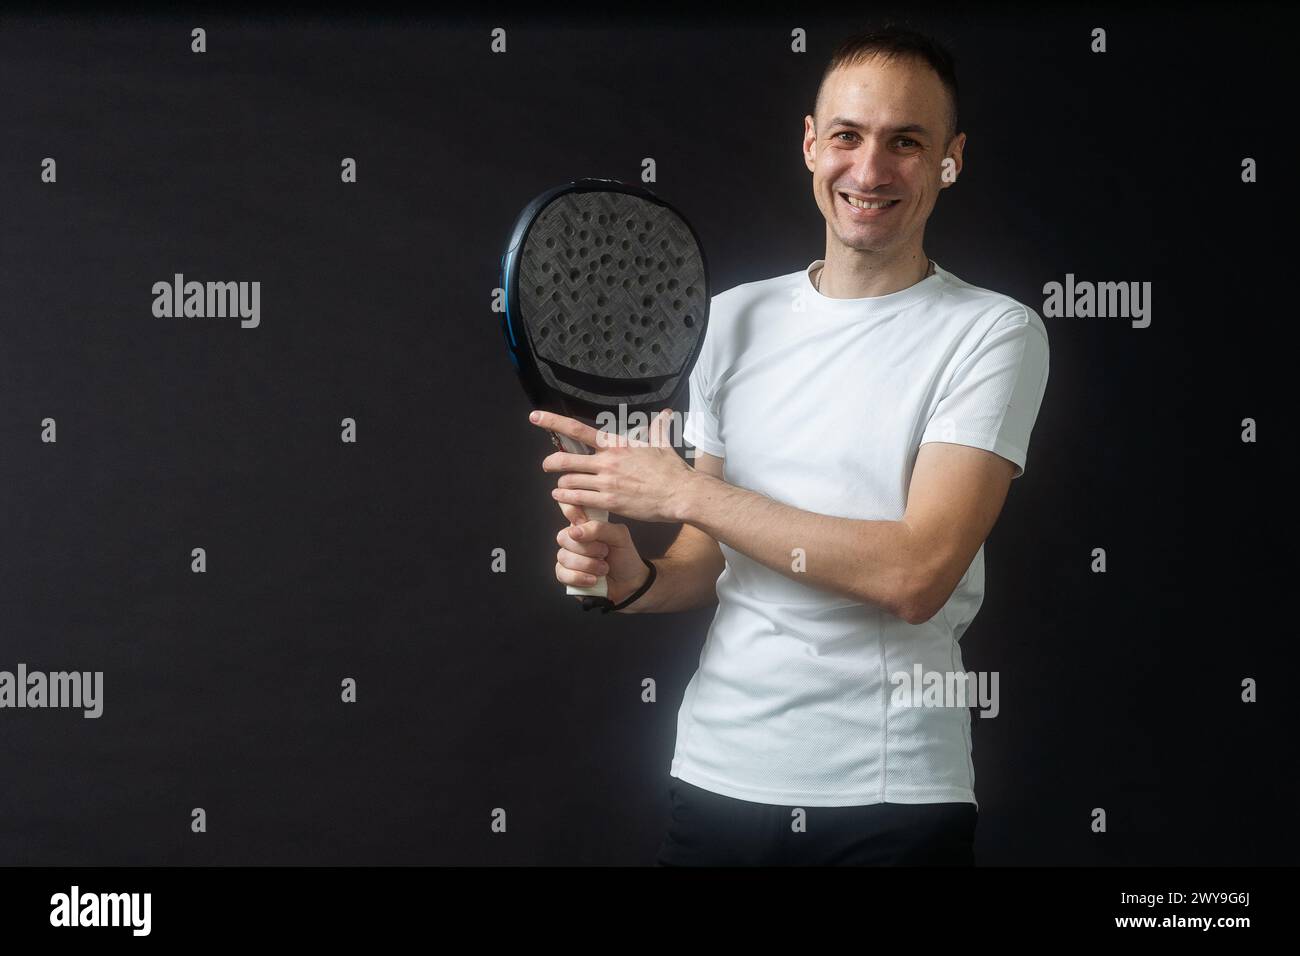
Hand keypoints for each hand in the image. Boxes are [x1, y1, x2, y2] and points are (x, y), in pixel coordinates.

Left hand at [531, 408, 694, 522]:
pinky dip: (567, 499)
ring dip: (560, 486)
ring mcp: (606, 482)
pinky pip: (578, 499)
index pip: (578, 430)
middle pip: (565, 460)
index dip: (553, 422)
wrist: (681, 494)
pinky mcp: (609, 501)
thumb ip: (659, 428)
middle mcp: (607, 461)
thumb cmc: (672, 470)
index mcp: (616, 444)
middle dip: (550, 463)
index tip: (536, 417)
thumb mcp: (662, 444)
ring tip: (559, 489)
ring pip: (569, 482)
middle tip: (547, 466)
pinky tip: (563, 499)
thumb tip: (667, 413)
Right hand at [554, 501, 650, 604]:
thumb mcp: (619, 536)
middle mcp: (572, 540)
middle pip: (564, 537)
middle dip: (588, 548)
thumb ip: (599, 528)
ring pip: (564, 557)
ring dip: (588, 565)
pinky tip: (593, 580)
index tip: (582, 521)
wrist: (630, 583)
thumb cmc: (624, 556)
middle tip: (605, 552)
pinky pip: (562, 574)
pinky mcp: (565, 576)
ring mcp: (567, 558)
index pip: (567, 508)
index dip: (570, 510)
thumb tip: (574, 532)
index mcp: (584, 524)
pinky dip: (579, 578)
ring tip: (604, 568)